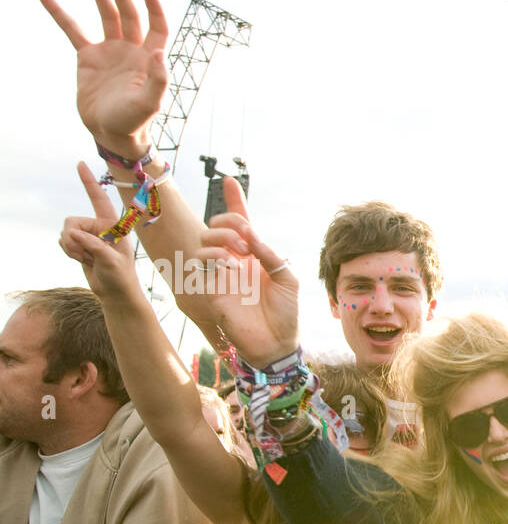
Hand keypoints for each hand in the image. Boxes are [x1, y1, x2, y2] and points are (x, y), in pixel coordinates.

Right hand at [37, 0, 168, 157]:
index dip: (154, 8)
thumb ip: (158, 80)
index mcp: (150, 58)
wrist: (110, 133)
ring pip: (106, 15)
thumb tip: (160, 52)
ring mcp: (110, 51)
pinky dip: (58, 11)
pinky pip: (72, 28)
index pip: (156, 27)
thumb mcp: (149, 104)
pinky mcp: (89, 57)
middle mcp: (132, 50)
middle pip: (129, 13)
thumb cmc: (133, 122)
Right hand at [59, 161, 143, 301]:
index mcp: (112, 224)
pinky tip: (83, 260)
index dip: (89, 182)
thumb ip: (93, 245)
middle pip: (70, 222)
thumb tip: (71, 234)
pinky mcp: (80, 244)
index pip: (98, 199)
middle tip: (88, 255)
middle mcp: (99, 226)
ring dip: (73, 250)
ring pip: (64, 234)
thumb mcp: (111, 261)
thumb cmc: (120, 277)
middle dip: (74, 240)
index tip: (80, 164)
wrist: (115, 293)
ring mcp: (88, 235)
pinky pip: (63, 242)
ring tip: (89, 260)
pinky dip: (70, 253)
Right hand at [193, 178, 298, 367]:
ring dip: (223, 238)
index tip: (229, 180)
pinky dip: (217, 257)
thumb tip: (250, 233)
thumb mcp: (288, 278)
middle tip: (246, 237)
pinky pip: (203, 263)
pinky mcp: (211, 289)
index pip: (241, 223)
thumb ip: (270, 254)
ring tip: (242, 252)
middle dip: (230, 221)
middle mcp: (235, 261)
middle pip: (218, 226)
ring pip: (205, 240)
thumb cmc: (286, 313)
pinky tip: (234, 267)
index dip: (235, 201)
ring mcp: (221, 274)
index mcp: (254, 255)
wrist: (277, 343)